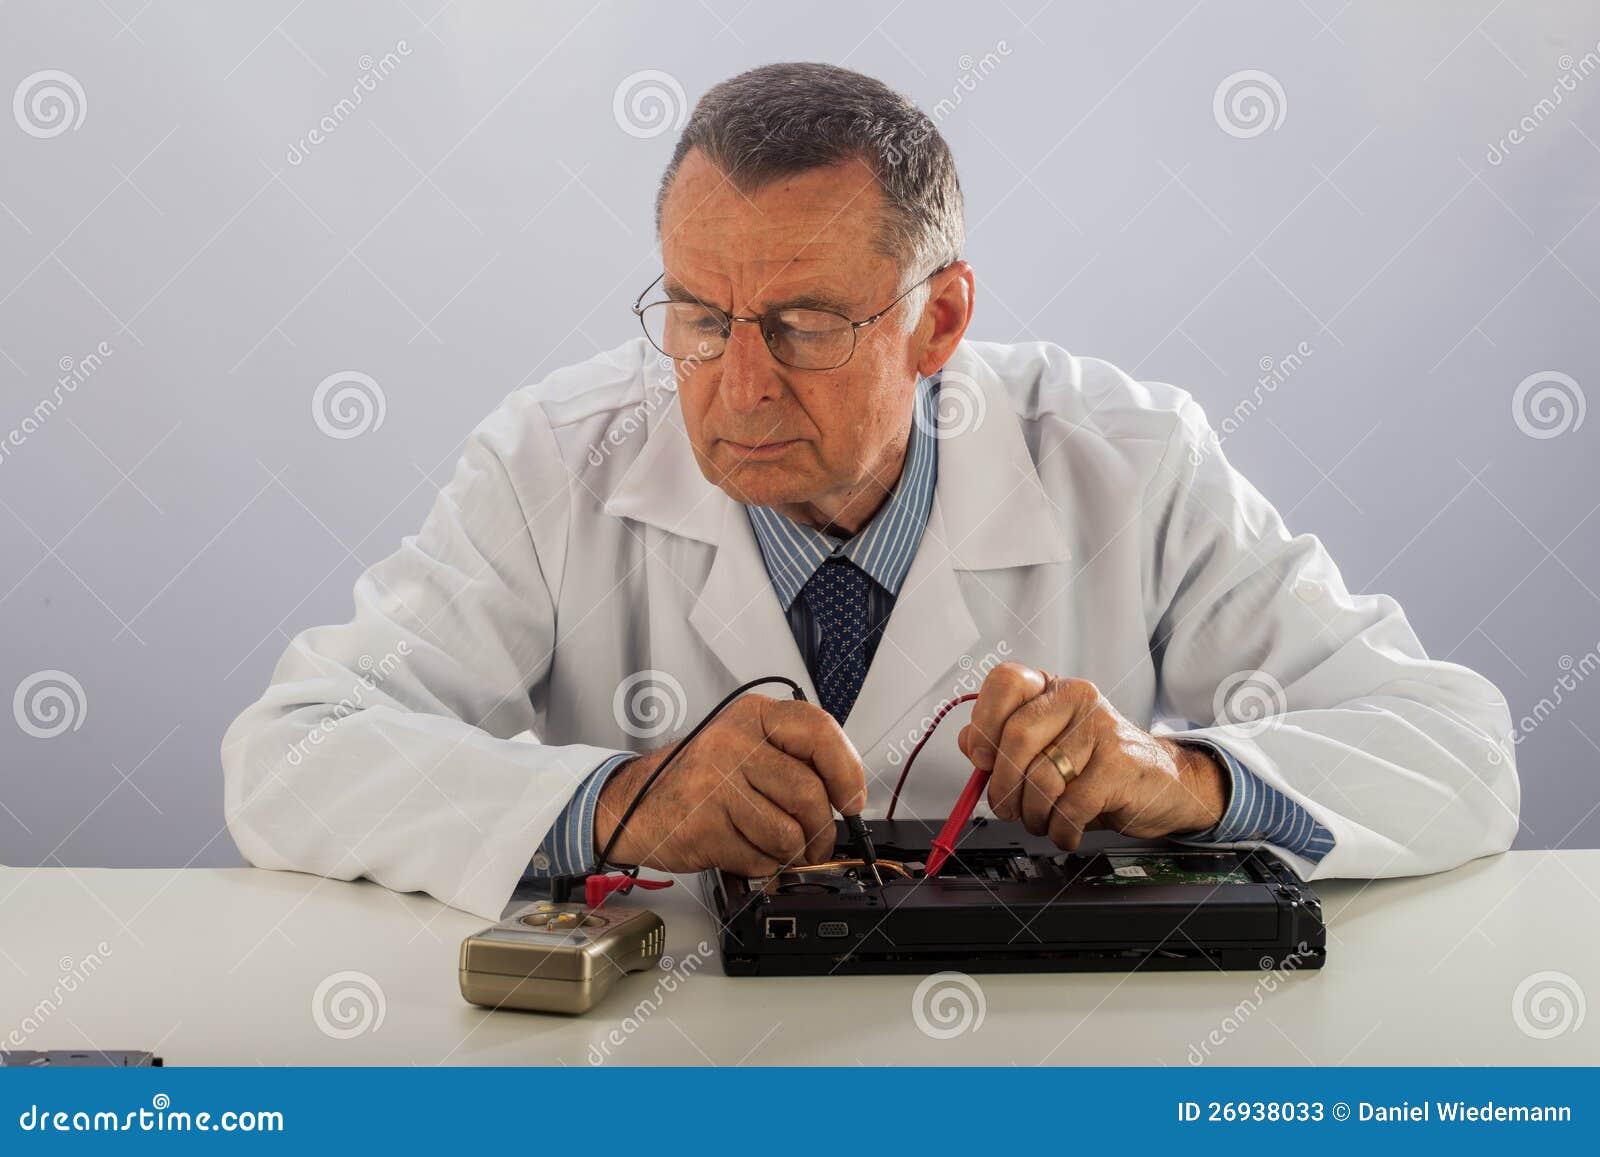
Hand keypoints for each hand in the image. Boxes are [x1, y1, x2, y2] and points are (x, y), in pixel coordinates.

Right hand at [593, 694, 866, 876]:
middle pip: (810, 793)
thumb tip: (848, 795)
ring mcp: (716, 784)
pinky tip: (744, 850)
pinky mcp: (704, 826)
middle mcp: (733, 742)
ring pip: (789, 832)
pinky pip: (761, 858)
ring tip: (776, 848)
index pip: (820, 731)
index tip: (852, 800)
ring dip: (791, 853)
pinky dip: (762, 866)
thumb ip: (791, 759)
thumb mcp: (744, 746)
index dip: (847, 771)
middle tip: (816, 842)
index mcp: (752, 716)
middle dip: (821, 830)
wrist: (630, 804)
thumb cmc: (697, 779)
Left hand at [956, 663, 1228, 851]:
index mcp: (1054, 688)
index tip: (981, 759)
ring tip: (1041, 821)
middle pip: (1016, 736)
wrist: (1166, 783)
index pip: (1006, 681)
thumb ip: (1005, 741)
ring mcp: (1102, 729)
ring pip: (1041, 779)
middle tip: (1006, 808)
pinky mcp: (1120, 766)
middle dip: (1002, 786)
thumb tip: (969, 742)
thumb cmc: (1098, 766)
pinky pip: (1069, 807)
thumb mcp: (1050, 746)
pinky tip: (1066, 832)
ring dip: (1032, 815)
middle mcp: (1078, 698)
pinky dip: (1060, 831)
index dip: (984, 721)